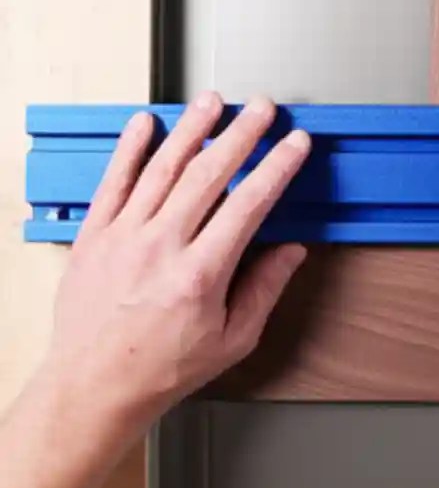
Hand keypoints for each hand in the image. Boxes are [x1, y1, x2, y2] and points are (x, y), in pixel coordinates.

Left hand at [44, 92, 310, 428]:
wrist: (94, 386)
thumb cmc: (162, 368)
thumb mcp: (233, 340)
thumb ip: (264, 290)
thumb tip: (291, 251)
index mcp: (201, 274)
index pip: (249, 204)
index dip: (277, 167)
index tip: (295, 144)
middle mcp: (161, 247)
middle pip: (208, 174)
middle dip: (241, 134)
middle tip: (261, 108)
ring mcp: (123, 237)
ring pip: (163, 168)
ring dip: (192, 130)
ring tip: (212, 102)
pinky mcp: (95, 236)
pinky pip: (113, 182)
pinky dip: (129, 149)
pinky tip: (145, 124)